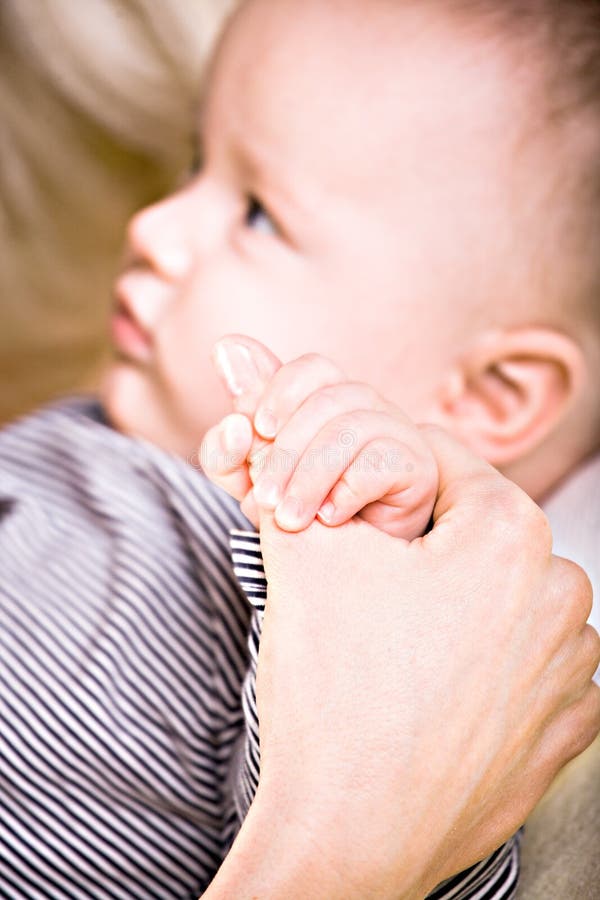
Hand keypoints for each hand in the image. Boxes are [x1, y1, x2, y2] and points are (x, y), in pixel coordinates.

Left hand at [200, 335, 437, 538]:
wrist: (350, 567)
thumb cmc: (300, 513)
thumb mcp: (250, 483)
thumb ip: (230, 434)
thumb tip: (223, 349)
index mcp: (328, 399)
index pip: (311, 368)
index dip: (281, 391)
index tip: (257, 429)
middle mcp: (368, 406)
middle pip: (328, 401)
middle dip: (285, 452)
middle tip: (264, 500)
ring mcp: (398, 433)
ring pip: (351, 431)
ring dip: (310, 478)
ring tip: (290, 520)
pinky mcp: (419, 467)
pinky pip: (382, 463)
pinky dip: (347, 492)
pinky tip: (330, 518)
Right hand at [205, 427, 599, 898]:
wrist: (349, 833)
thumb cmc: (336, 695)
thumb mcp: (303, 552)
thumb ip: (301, 477)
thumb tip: (285, 450)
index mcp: (509, 532)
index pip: (439, 459)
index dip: (380, 473)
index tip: (351, 507)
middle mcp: (559, 593)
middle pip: (474, 531)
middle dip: (421, 545)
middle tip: (365, 587)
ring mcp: (569, 669)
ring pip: (505, 598)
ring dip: (459, 605)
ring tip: (398, 646)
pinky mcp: (564, 730)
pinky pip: (528, 668)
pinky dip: (488, 667)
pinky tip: (436, 689)